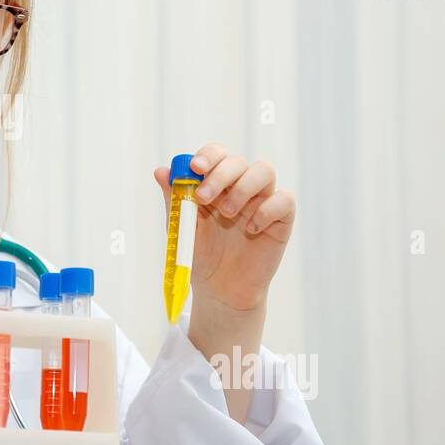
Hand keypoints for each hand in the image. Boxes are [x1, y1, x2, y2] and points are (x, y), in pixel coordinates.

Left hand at [154, 144, 294, 314]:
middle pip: (238, 161)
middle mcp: (240, 187)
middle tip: (203, 197)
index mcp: (216, 184)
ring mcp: (262, 201)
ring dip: (243, 187)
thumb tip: (160, 171)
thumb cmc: (201, 254)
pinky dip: (267, 210)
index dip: (208, 155)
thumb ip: (174, 199)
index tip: (195, 168)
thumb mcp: (182, 227)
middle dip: (220, 174)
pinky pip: (285, 200)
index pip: (217, 155)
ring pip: (265, 170)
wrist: (220, 289)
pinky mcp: (280, 219)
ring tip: (227, 213)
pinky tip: (250, 229)